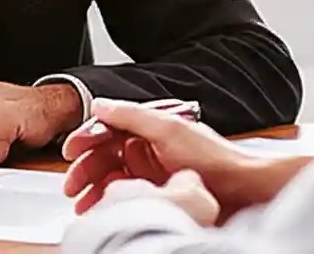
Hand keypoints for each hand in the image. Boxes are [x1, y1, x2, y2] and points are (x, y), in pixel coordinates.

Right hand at [64, 98, 308, 219]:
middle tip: (71, 186)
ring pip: (111, 178)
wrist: (244, 190)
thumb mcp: (169, 129)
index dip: (86, 138)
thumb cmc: (214, 157)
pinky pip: (125, 196)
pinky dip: (110, 202)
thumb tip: (100, 104)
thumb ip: (132, 115)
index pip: (108, 129)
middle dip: (85, 170)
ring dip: (93, 189)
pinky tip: (101, 209)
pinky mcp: (157, 194)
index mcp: (150, 127)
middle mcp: (148, 148)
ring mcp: (151, 172)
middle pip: (105, 156)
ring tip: (83, 204)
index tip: (69, 151)